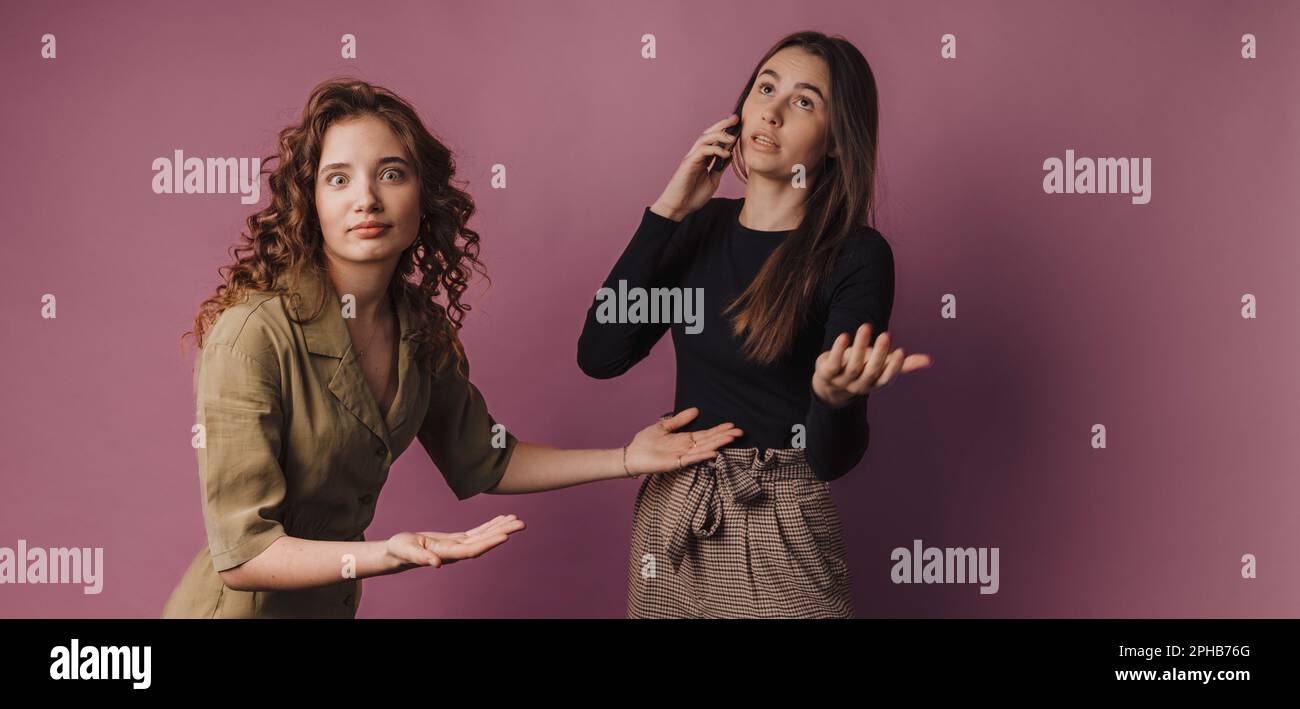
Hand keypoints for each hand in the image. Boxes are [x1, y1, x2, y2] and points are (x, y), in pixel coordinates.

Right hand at [385, 515, 525, 569]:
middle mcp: (457, 551)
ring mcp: (459, 546)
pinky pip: (478, 532)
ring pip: (484, 536)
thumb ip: (421, 558)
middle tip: (522, 524)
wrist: (398, 552)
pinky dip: (490, 525)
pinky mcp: (457, 540)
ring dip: (501, 527)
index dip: (488, 543)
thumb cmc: (400, 550)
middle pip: (484, 542)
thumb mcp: (407, 551)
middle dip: (503, 532)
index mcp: (447, 554)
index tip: (505, 536)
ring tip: (517, 519)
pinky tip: (502, 518)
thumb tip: (436, 565)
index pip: (472, 549)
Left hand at [624, 407, 742, 475]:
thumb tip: (696, 410)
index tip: (732, 425)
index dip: (719, 430)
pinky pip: (692, 459)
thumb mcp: (664, 426)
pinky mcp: (675, 463)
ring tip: (732, 438)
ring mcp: (682, 456)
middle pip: (709, 441)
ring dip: (718, 444)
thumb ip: (680, 420)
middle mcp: (687, 448)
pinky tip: (714, 453)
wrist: (632, 454)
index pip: (706, 434)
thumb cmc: (646, 442)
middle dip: (724, 436)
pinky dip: (703, 456)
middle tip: (740, 431)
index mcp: (685, 439)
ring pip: (704, 449)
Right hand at [650, 114, 739, 220]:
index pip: (714, 139)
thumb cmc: (693, 195)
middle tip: (736, 118)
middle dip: (722, 124)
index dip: (725, 131)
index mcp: (702, 158)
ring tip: (733, 137)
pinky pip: (702, 150)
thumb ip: (719, 167)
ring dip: (720, 135)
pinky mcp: (688, 163)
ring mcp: (691, 158)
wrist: (679, 207)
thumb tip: (730, 157)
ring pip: (705, 138)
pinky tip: (726, 154)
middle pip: (709, 133)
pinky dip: (715, 150)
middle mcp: (696, 154)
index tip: (738, 126)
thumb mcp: (713, 180)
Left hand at [812, 324, 932, 407]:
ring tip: (866, 326)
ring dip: (860, 346)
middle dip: (879, 353)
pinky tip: (845, 335)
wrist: (829, 382)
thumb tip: (929, 361)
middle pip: (871, 371)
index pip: (886, 379)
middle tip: (886, 335)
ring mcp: (843, 381)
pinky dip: (838, 349)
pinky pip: (833, 363)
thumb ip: (903, 364)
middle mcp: (860, 385)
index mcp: (874, 384)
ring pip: (853, 365)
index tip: (901, 351)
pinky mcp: (827, 373)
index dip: (894, 367)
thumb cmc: (862, 369)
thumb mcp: (881, 366)